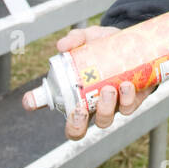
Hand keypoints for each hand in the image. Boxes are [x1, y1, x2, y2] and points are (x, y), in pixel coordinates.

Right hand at [28, 25, 157, 140]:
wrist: (138, 44)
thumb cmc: (107, 45)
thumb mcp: (91, 37)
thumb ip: (76, 38)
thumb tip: (62, 45)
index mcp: (72, 92)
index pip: (46, 101)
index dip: (34, 103)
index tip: (30, 101)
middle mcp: (89, 105)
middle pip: (76, 130)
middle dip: (75, 125)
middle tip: (78, 109)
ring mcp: (110, 107)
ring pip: (103, 121)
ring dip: (104, 109)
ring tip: (107, 89)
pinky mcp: (130, 103)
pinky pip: (127, 109)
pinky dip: (126, 99)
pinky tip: (126, 86)